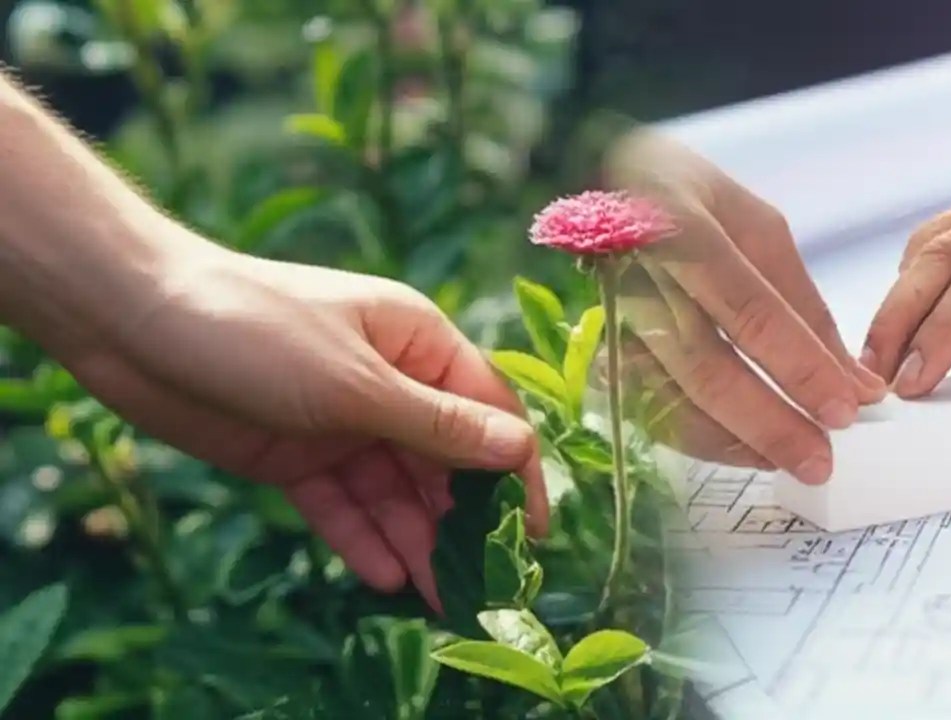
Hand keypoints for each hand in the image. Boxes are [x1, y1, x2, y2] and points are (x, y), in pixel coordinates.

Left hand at [52, 234, 545, 609]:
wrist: (133, 323)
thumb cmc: (256, 330)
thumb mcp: (356, 383)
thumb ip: (437, 426)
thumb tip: (520, 450)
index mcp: (417, 343)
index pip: (486, 412)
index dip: (515, 470)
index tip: (530, 533)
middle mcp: (390, 382)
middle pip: (442, 461)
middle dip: (462, 519)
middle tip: (484, 584)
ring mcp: (342, 422)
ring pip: (393, 491)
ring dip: (416, 540)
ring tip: (441, 600)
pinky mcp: (296, 456)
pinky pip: (341, 504)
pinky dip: (361, 537)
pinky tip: (385, 578)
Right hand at [606, 133, 884, 482]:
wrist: (595, 185)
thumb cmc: (686, 200)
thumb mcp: (754, 226)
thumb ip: (802, 304)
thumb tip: (853, 381)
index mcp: (680, 227)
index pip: (748, 309)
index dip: (799, 365)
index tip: (846, 408)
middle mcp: (635, 277)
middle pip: (705, 367)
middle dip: (769, 422)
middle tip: (821, 461)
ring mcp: (607, 322)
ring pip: (670, 401)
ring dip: (735, 442)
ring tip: (791, 461)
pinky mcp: (597, 353)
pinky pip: (648, 412)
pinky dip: (701, 439)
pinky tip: (745, 450)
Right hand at [862, 157, 950, 436]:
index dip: (942, 330)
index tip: (915, 382)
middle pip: (937, 257)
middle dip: (896, 320)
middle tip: (872, 379)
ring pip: (926, 246)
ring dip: (896, 302)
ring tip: (878, 360)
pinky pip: (936, 239)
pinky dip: (911, 282)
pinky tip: (903, 323)